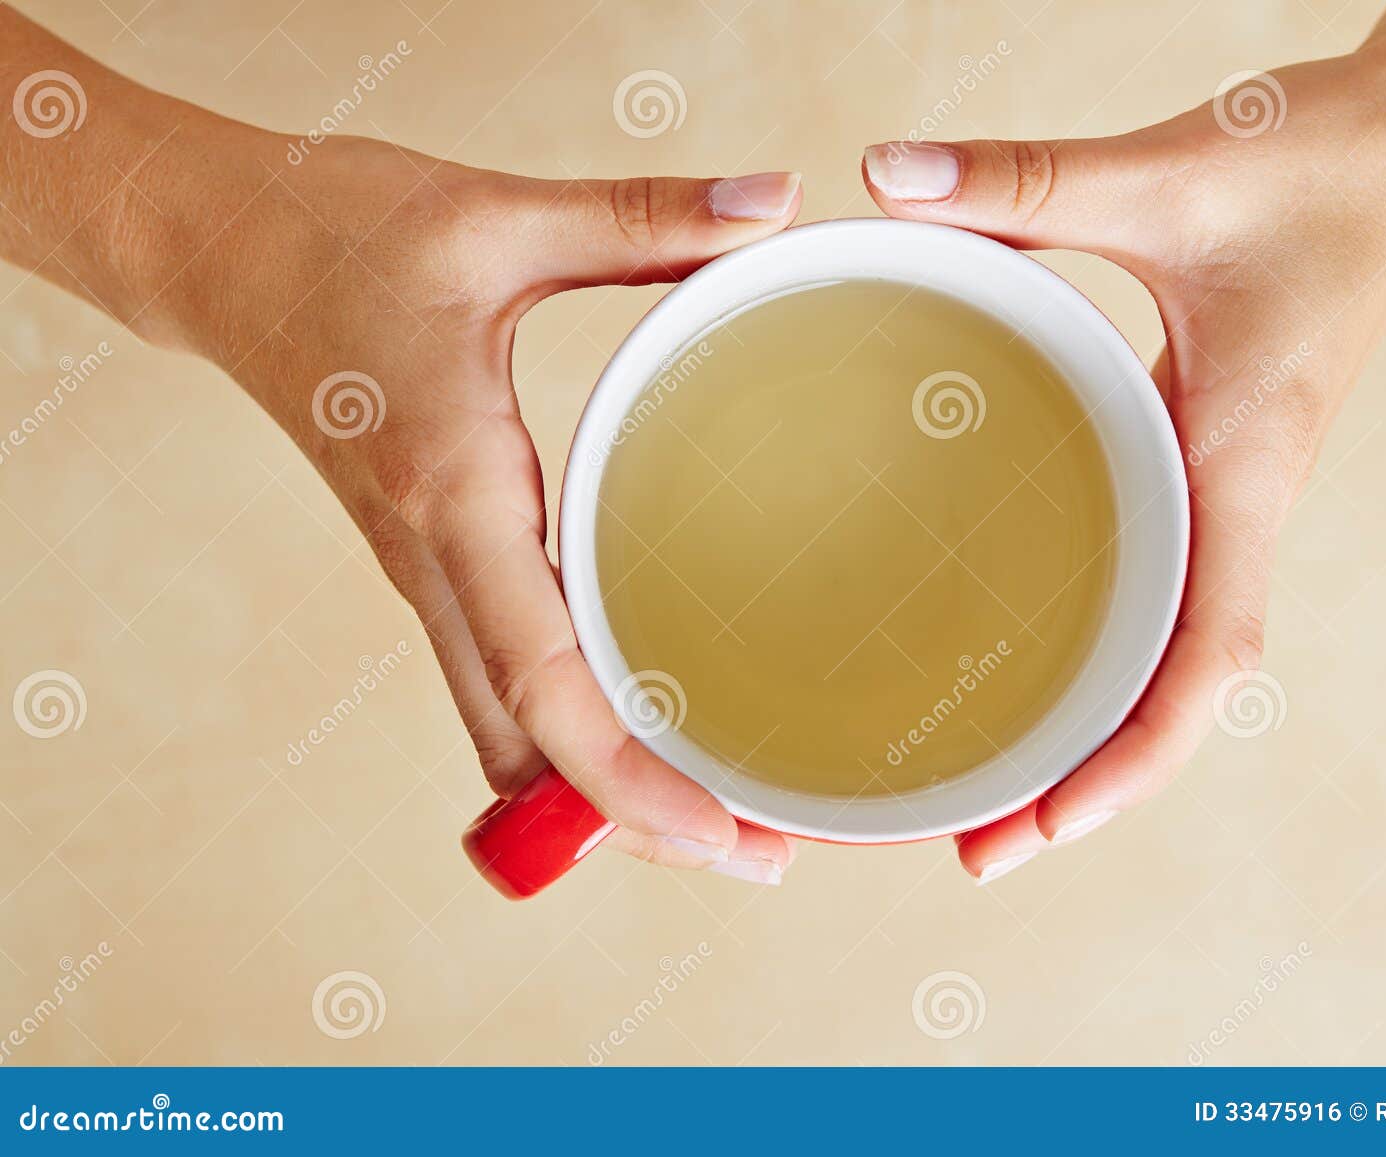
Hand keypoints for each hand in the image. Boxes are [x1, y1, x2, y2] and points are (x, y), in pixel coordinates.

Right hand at [167, 131, 803, 880]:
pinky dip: (565, 738)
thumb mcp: (492, 216)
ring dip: (599, 795)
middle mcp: (437, 559)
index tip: (716, 834)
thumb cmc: (337, 234)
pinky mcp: (432, 566)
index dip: (626, 775)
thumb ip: (639, 219)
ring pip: (507, 734)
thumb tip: (770, 205)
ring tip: (720, 815)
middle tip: (763, 855)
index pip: (542, 673)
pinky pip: (496, 685)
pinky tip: (640, 734)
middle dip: (638, 822)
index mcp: (456, 490)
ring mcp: (428, 575)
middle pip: (529, 746)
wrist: (216, 252)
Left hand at [860, 14, 1385, 881]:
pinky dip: (1104, 637)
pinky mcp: (1205, 451)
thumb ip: (1025, 180)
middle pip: (1174, 687)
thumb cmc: (1324, 163)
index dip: (1137, 758)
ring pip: (1166, 644)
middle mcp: (1235, 497)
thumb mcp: (1168, 174)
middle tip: (978, 842)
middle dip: (1091, 781)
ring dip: (1093, 725)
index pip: (1210, 655)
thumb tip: (885, 178)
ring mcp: (1222, 484)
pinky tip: (1029, 639)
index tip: (1048, 824)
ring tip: (994, 785)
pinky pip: (1158, 577)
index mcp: (1244, 464)